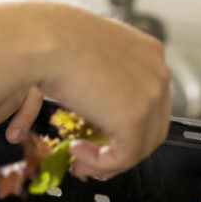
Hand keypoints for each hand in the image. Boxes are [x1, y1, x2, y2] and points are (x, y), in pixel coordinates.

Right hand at [37, 5, 171, 180]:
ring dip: (108, 159)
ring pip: (140, 146)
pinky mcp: (135, 119)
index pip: (150, 101)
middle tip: (93, 157)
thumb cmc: (53, 38)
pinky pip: (123, 157)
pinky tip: (76, 151)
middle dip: (122, 148)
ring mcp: (151, 95)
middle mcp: (157, 71)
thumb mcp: (90, 54)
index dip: (127, 125)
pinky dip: (99, 163)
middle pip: (152, 125)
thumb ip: (104, 77)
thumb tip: (98, 102)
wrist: (43, 38)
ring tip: (79, 157)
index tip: (106, 137)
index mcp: (149, 52)